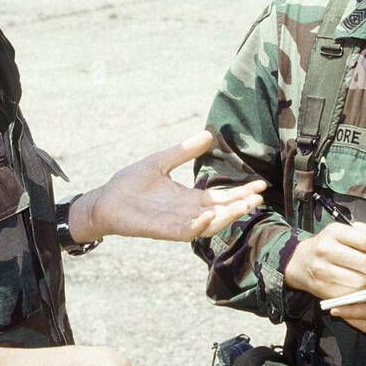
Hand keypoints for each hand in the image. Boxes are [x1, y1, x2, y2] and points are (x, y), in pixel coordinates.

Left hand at [72, 131, 265, 242]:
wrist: (105, 200)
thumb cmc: (130, 183)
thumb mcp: (161, 161)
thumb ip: (184, 151)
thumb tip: (208, 134)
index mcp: (190, 198)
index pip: (222, 197)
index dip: (241, 192)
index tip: (260, 185)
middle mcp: (188, 213)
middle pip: (221, 212)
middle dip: (241, 206)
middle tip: (259, 197)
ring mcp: (177, 223)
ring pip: (210, 224)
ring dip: (227, 217)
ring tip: (244, 205)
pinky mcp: (163, 230)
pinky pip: (185, 231)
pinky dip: (199, 225)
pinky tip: (209, 215)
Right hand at [284, 221, 365, 299]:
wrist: (302, 262)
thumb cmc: (332, 245)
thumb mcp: (347, 232)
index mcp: (334, 231)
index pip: (365, 240)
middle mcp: (325, 249)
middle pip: (364, 262)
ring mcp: (322, 270)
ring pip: (359, 280)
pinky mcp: (322, 288)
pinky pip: (350, 293)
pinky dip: (359, 291)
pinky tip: (358, 286)